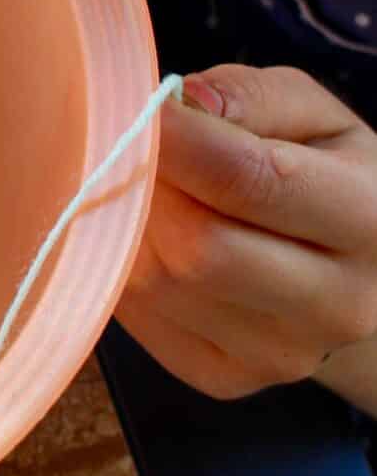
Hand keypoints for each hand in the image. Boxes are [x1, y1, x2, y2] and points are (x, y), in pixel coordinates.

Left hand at [117, 63, 376, 414]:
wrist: (352, 278)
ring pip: (159, 284)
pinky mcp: (226, 378)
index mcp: (366, 220)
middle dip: (148, 188)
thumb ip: (250, 97)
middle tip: (133, 149)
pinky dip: (123, 267)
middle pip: (198, 248)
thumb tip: (182, 102)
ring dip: (126, 225)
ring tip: (144, 189)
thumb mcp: (312, 114)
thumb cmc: (324, 175)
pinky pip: (141, 317)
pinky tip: (145, 237)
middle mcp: (336, 303)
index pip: (251, 179)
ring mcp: (280, 355)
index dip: (177, 140)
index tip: (136, 107)